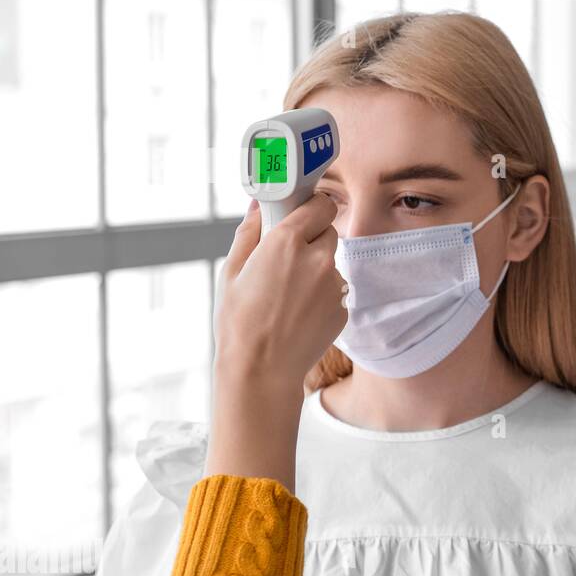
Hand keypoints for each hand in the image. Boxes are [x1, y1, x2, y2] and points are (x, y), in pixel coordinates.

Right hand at [214, 194, 346, 384]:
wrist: (262, 370)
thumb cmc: (239, 322)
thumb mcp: (231, 271)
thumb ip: (249, 232)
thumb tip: (258, 206)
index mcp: (287, 242)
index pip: (321, 205)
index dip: (313, 208)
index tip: (303, 213)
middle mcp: (317, 259)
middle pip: (328, 232)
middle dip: (312, 238)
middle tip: (287, 258)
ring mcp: (334, 285)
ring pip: (331, 264)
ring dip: (316, 269)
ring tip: (287, 294)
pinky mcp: (343, 308)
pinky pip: (335, 291)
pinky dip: (321, 295)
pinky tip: (298, 312)